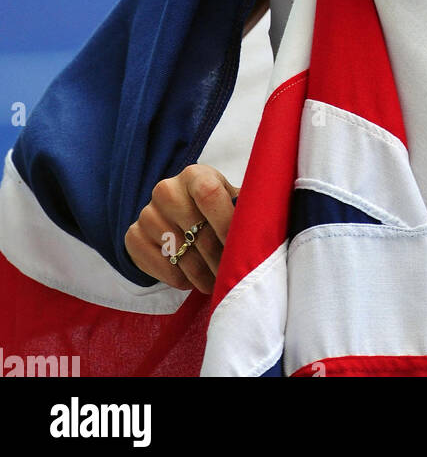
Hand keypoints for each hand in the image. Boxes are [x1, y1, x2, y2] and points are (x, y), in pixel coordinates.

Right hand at [124, 164, 238, 294]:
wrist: (176, 217)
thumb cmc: (214, 208)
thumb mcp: (230, 199)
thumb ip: (245, 207)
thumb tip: (263, 220)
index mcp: (194, 174)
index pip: (209, 194)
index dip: (227, 222)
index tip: (241, 246)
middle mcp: (166, 190)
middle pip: (198, 231)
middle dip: (220, 259)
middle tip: (234, 275)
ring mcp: (147, 213)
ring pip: (182, 255)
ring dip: (204, 276)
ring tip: (218, 282)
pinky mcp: (133, 237)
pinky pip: (164, 268)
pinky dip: (184, 281)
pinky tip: (195, 280)